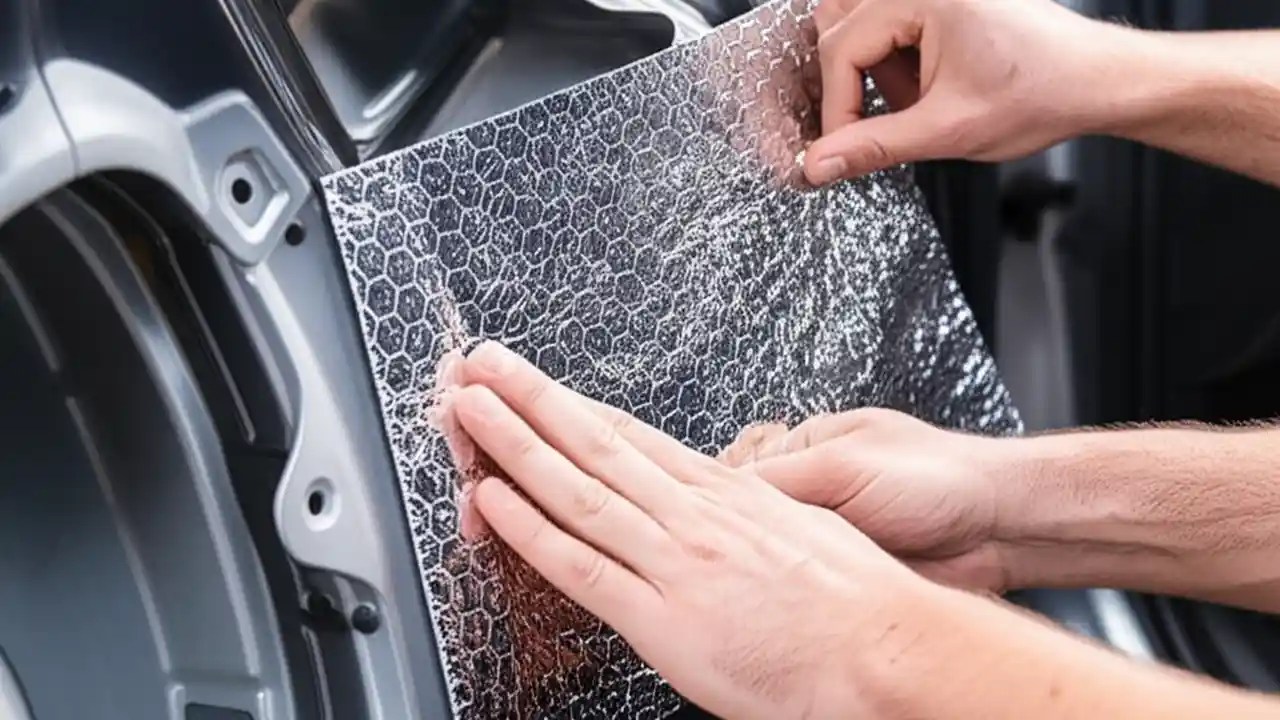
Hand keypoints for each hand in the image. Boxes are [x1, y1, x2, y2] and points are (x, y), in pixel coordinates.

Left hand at [450, 342, 931, 719]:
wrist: (887, 652)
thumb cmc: (857, 600)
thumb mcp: (803, 526)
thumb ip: (749, 507)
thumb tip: (725, 494)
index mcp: (723, 492)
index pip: (629, 433)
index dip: (570, 402)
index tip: (530, 377)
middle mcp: (691, 514)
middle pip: (593, 442)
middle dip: (527, 398)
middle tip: (477, 364)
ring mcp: (673, 562)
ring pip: (577, 489)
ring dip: (514, 444)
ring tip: (466, 408)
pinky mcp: (664, 620)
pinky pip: (583, 566)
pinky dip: (531, 530)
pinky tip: (493, 499)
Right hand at [722, 408, 1012, 590]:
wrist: (1000, 526)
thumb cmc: (939, 476)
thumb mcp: (845, 464)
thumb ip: (781, 474)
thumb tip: (723, 486)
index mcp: (806, 447)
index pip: (737, 471)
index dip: (721, 496)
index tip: (708, 518)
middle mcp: (813, 489)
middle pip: (749, 516)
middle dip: (746, 535)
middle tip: (744, 549)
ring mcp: (829, 531)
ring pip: (774, 556)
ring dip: (773, 566)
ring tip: (774, 572)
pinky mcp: (846, 571)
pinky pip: (804, 584)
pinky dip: (797, 591)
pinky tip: (797, 595)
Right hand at [804, 0, 1131, 182]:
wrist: (1100, 82)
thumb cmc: (1043, 92)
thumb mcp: (947, 131)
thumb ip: (874, 146)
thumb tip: (819, 163)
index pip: (841, 48)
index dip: (836, 106)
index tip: (839, 147)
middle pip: (840, 25)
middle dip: (852, 83)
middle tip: (874, 120)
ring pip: (863, 23)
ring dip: (876, 71)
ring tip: (918, 102)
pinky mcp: (946, 0)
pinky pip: (894, 24)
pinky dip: (900, 63)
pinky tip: (933, 89)